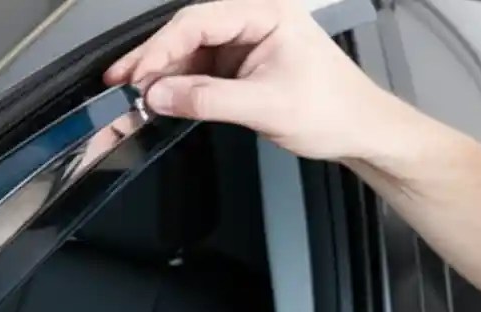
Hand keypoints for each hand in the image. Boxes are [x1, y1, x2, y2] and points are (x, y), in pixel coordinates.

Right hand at [104, 0, 411, 160]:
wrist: (361, 130)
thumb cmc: (333, 110)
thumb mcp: (265, 106)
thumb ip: (208, 99)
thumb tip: (159, 95)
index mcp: (268, 12)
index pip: (199, 21)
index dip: (161, 47)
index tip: (135, 74)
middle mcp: (255, 20)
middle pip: (188, 32)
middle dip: (153, 59)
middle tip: (120, 82)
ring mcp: (246, 42)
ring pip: (189, 52)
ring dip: (161, 74)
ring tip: (133, 97)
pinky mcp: (240, 64)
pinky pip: (199, 70)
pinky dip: (177, 86)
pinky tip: (158, 99)